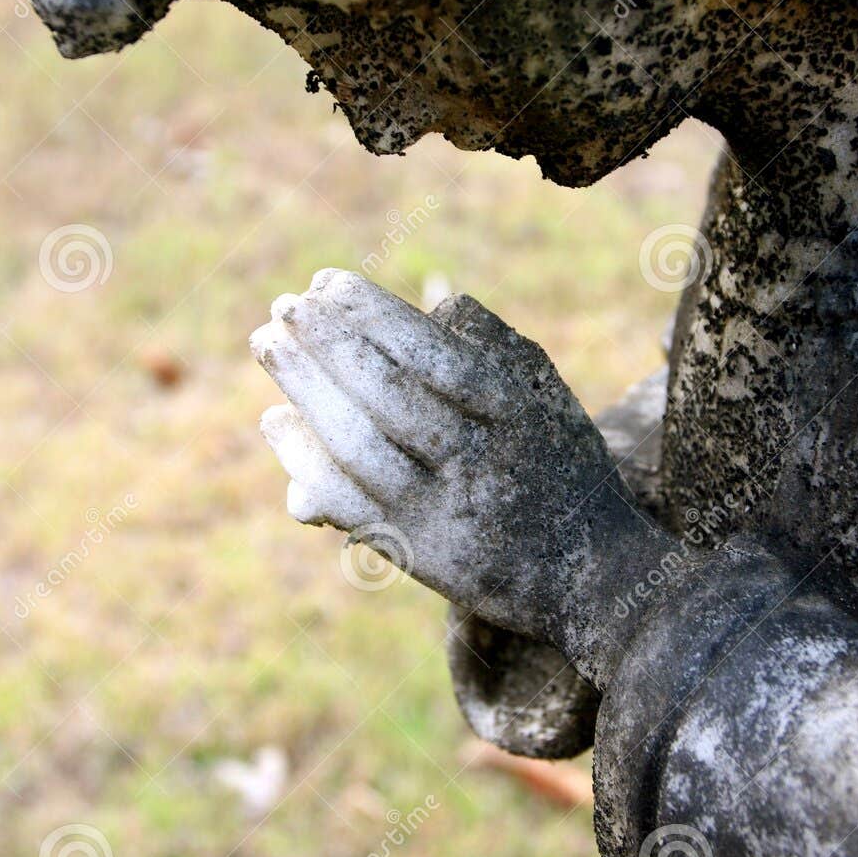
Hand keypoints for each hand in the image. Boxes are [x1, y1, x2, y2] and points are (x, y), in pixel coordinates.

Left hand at [251, 271, 671, 681]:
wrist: (590, 576)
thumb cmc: (562, 468)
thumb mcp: (549, 398)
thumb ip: (496, 347)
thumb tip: (438, 300)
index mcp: (517, 413)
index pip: (433, 353)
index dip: (373, 313)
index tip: (328, 281)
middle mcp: (481, 462)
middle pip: (387, 393)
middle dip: (326, 342)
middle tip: (284, 305)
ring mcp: (446, 512)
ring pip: (358, 444)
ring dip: (304, 388)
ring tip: (267, 341)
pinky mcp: (418, 554)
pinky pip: (347, 501)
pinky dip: (304, 458)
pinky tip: (276, 421)